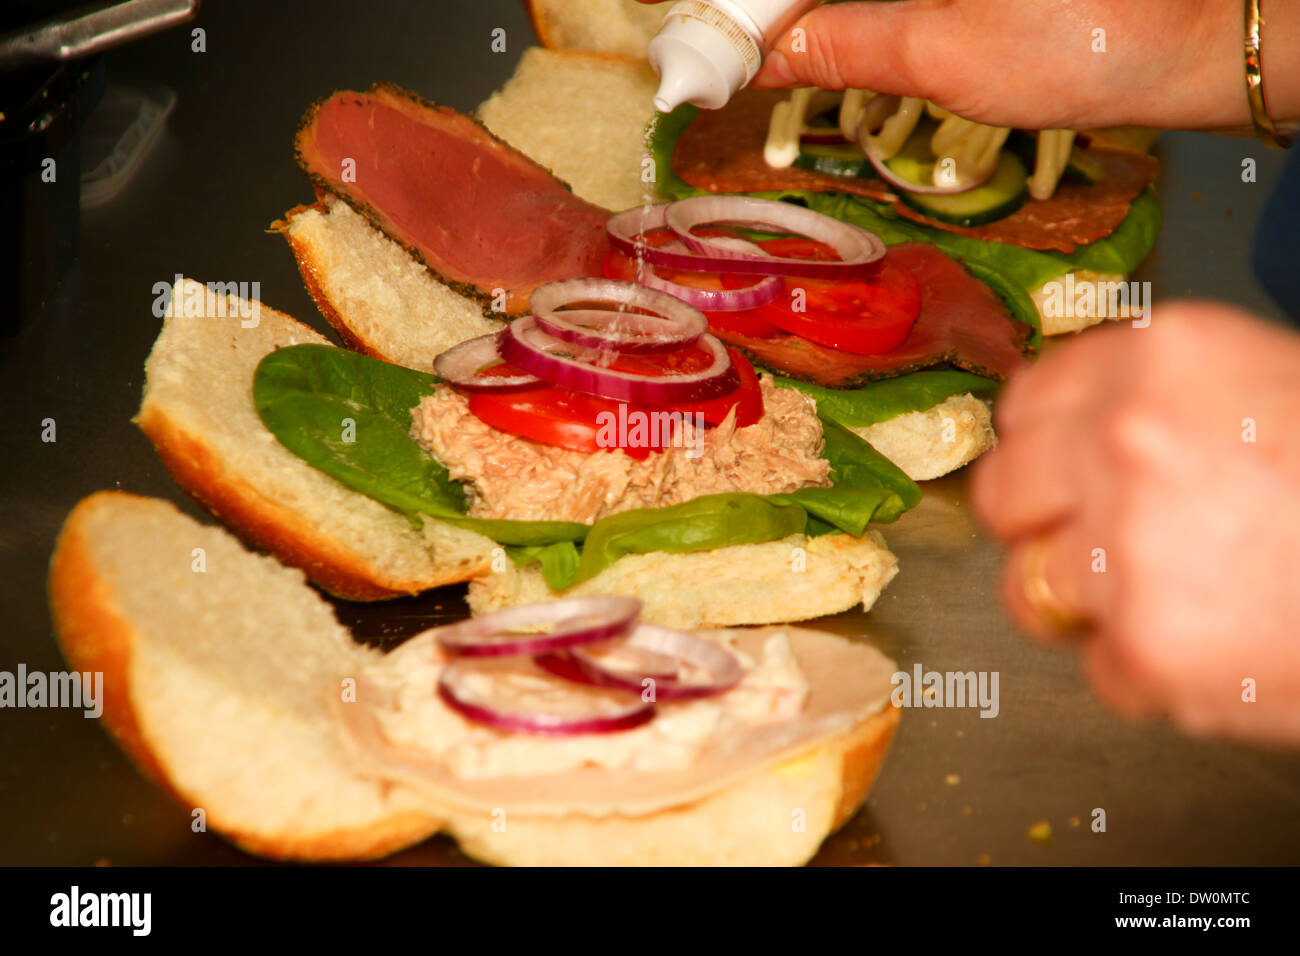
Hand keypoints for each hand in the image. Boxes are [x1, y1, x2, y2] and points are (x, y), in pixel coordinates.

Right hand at [637, 0, 1296, 130]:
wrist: (1197, 37)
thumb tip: (748, 57)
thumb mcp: (940, 56)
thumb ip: (834, 44)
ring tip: (749, 38)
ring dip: (792, 7)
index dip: (736, 4)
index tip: (692, 30)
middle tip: (712, 39)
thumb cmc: (1084, 43)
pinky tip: (808, 22)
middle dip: (759, 6)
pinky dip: (841, 1)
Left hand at [972, 303, 1299, 745]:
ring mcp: (1128, 543)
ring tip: (1180, 603)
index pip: (1028, 402)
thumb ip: (1162, 405)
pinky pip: (1099, 669)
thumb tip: (1071, 437)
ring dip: (1089, 608)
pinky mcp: (1148, 643)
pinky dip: (1151, 674)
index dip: (1043, 448)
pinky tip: (1225, 646)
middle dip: (1043, 524)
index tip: (1058, 472)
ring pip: (1030, 589)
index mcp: (1163, 357)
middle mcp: (1127, 436)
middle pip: (1004, 491)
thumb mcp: (1269, 390)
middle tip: (1101, 547)